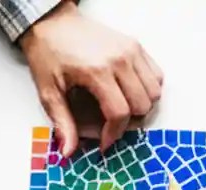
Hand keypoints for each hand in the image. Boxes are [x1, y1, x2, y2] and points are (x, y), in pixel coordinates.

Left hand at [20, 1, 163, 154]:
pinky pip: (156, 76)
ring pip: (154, 92)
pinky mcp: (136, 46)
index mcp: (96, 70)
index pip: (120, 112)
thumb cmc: (49, 52)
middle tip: (112, 125)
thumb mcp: (49, 90)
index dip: (114, 133)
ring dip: (142, 107)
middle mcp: (119, 59)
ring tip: (123, 109)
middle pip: (142, 105)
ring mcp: (131, 51)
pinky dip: (149, 90)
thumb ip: (62, 122)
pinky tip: (131, 93)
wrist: (52, 22)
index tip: (105, 142)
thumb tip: (68, 150)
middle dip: (128, 123)